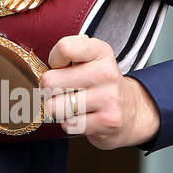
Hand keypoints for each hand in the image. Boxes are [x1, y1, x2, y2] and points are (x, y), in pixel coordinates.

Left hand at [37, 34, 160, 149]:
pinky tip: (84, 117)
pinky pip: (68, 124)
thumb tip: (40, 75)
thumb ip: (65, 57)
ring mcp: (109, 97)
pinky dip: (70, 123)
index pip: (64, 48)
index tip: (61, 66)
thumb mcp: (88, 59)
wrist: (132, 111)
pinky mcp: (108, 121)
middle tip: (62, 91)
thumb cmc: (99, 83)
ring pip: (55, 106)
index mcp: (100, 51)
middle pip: (50, 81)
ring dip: (59, 109)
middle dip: (49, 89)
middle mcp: (106, 72)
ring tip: (72, 105)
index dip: (54, 60)